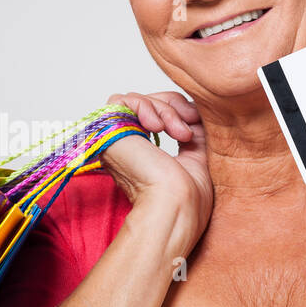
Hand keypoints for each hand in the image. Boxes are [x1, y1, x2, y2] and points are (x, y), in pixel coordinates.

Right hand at [99, 91, 211, 258]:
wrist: (175, 206)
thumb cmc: (187, 197)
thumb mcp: (198, 155)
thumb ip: (195, 130)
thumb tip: (196, 109)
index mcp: (143, 153)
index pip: (155, 113)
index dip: (177, 108)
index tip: (196, 120)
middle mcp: (126, 145)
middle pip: (147, 103)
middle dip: (174, 106)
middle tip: (190, 122)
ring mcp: (115, 139)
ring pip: (137, 101)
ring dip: (165, 109)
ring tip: (181, 133)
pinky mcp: (107, 133)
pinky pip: (123, 100)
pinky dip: (146, 107)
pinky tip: (159, 127)